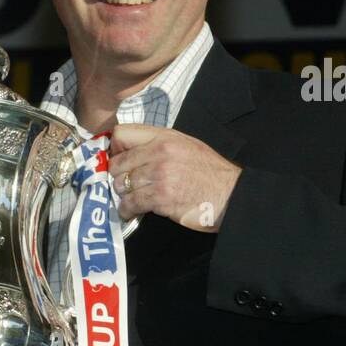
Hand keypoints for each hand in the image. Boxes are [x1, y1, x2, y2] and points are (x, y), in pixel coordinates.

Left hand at [108, 123, 242, 231]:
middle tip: (123, 185)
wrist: (231, 195)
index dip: (115, 149)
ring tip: (130, 199)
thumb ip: (159, 145)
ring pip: (121, 184)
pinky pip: (130, 203)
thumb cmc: (210, 173)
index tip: (118, 160)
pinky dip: (127, 210)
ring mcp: (160, 174)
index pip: (122, 134)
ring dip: (123, 195)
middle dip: (116, 177)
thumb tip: (131, 153)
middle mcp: (160, 152)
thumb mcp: (186, 145)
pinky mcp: (161, 197)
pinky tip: (131, 212)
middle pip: (117, 163)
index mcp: (164, 136)